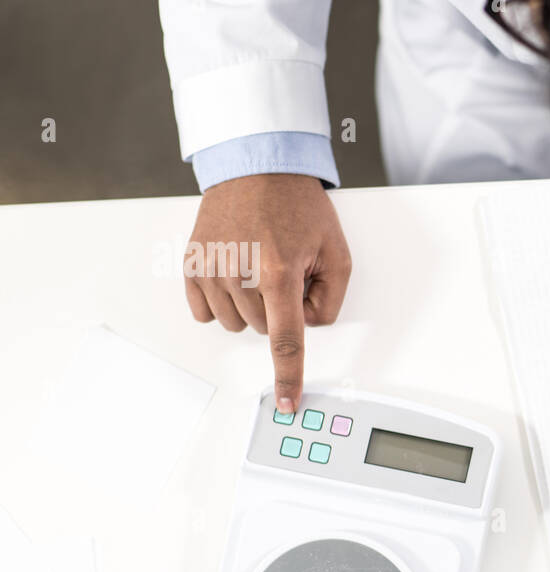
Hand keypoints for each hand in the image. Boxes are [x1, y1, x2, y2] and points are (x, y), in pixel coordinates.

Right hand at [184, 174, 350, 411]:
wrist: (256, 169)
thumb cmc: (297, 206)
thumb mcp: (336, 251)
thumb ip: (330, 299)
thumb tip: (308, 326)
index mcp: (277, 272)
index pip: (285, 340)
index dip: (288, 376)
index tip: (288, 402)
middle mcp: (237, 274)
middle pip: (263, 329)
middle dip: (280, 308)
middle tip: (285, 270)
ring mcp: (209, 270)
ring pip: (236, 324)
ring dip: (252, 306)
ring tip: (260, 266)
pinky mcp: (191, 265)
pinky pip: (206, 311)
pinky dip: (225, 301)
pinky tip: (236, 274)